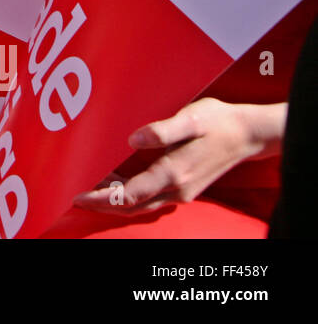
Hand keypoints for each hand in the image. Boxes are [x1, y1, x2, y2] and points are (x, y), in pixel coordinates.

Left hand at [71, 98, 282, 215]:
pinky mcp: (185, 187)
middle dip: (103, 204)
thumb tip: (134, 139)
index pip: (129, 195)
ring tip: (90, 187)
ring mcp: (182, 190)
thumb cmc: (217, 121)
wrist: (247, 133)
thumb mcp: (190, 118)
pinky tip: (116, 180)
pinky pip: (151, 197)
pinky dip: (130, 194)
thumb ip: (163, 130)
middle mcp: (177, 188)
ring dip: (115, 199)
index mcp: (174, 173)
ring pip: (141, 203)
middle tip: (77, 197)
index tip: (79, 196)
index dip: (102, 198)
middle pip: (131, 205)